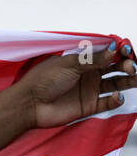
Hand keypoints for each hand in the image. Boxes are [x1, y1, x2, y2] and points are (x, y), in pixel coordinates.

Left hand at [15, 41, 135, 129]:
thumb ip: (93, 59)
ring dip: (129, 81)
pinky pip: (108, 102)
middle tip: (130, 67)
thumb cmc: (44, 80)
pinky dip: (116, 99)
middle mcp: (89, 74)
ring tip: (136, 77)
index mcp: (83, 61)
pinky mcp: (88, 106)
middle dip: (127, 65)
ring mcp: (90, 90)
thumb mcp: (69, 64)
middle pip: (116, 68)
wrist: (29, 104)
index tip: (125, 50)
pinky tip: (116, 96)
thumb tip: (114, 50)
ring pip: (116, 84)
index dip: (119, 52)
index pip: (108, 54)